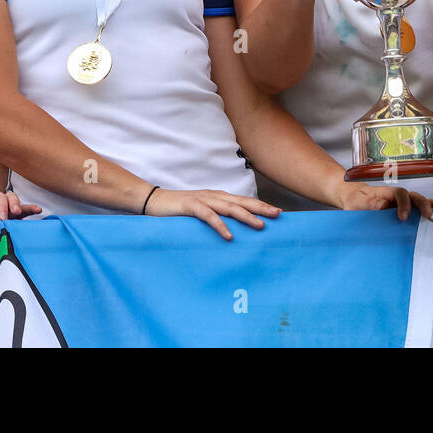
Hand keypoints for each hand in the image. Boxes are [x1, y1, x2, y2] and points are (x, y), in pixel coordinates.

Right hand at [144, 188, 280, 240]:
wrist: (154, 201)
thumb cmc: (180, 209)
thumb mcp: (202, 210)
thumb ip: (217, 215)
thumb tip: (234, 227)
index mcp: (219, 197)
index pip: (244, 201)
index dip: (261, 205)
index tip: (278, 212)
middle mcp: (214, 196)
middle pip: (242, 202)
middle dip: (261, 208)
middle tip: (278, 215)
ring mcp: (203, 200)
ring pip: (230, 208)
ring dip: (246, 217)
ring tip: (261, 226)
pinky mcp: (191, 206)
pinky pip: (209, 216)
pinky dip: (220, 225)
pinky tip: (229, 235)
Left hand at [336, 183, 432, 220]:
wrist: (353, 198)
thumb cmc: (356, 200)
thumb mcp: (358, 204)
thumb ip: (369, 206)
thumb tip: (382, 208)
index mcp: (385, 193)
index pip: (399, 194)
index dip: (403, 204)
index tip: (402, 217)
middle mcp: (395, 196)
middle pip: (412, 196)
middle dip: (421, 203)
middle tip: (426, 214)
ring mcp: (400, 202)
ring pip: (417, 200)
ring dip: (428, 204)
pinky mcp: (402, 209)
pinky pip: (416, 208)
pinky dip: (426, 208)